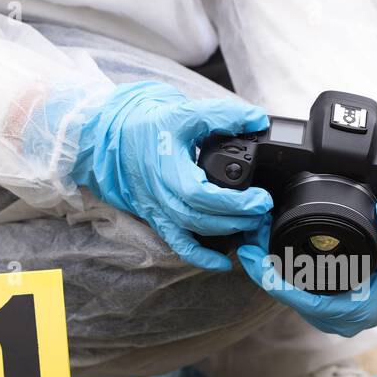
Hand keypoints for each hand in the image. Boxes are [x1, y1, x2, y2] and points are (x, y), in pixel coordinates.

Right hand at [74, 81, 271, 269]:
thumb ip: (223, 116)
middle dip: (237, 219)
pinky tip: (223, 262)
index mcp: (167, 169)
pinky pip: (178, 246)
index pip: (201, 194)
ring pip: (191, 233)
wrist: (115, 139)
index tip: (261, 199)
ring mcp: (158, 210)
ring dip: (224, 234)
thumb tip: (257, 119)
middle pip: (200, 219)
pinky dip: (200, 258)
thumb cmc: (148, 126)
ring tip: (251, 226)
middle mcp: (161, 195)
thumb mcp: (185, 113)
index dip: (234, 202)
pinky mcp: (158, 219)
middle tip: (262, 211)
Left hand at [237, 200, 376, 336]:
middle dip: (265, 275)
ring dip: (267, 274)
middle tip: (246, 249)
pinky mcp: (322, 304)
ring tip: (248, 248)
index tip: (261, 265)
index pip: (308, 304)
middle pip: (291, 301)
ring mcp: (328, 314)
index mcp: (356, 312)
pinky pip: (293, 293)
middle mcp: (338, 320)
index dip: (280, 287)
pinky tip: (262, 255)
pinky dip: (276, 275)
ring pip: (289, 297)